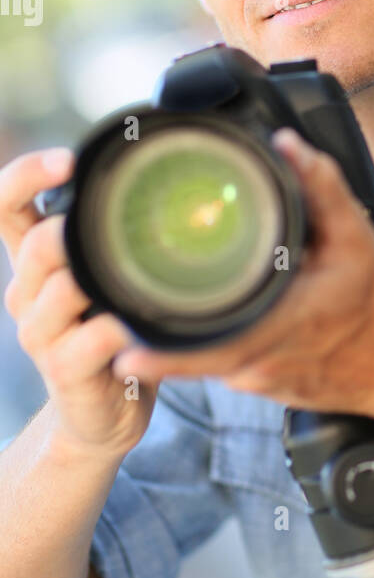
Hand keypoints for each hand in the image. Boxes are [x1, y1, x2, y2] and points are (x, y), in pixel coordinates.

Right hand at [0, 147, 156, 459]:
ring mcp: (39, 334)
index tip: (68, 161)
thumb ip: (110, 239)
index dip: (27, 175)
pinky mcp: (63, 370)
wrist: (100, 415)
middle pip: (38, 243)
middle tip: (125, 235)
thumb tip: (155, 182)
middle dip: (78, 233)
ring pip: (63, 288)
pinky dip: (121, 327)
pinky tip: (140, 325)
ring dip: (104, 281)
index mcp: (33, 263)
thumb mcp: (104, 280)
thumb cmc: (111, 335)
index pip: (5, 205)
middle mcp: (25, 293)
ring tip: (140, 284)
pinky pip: (92, 337)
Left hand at [111, 129, 373, 421]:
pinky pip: (223, 368)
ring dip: (171, 351)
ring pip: (205, 366)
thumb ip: (321, 188)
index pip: (209, 351)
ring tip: (132, 330)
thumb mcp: (356, 238)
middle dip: (150, 350)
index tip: (123, 353)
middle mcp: (264, 362)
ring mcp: (262, 380)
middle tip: (107, 329)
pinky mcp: (265, 385)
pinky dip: (201, 353)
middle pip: (193, 363)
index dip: (163, 357)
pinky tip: (185, 333)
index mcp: (281, 327)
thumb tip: (285, 144)